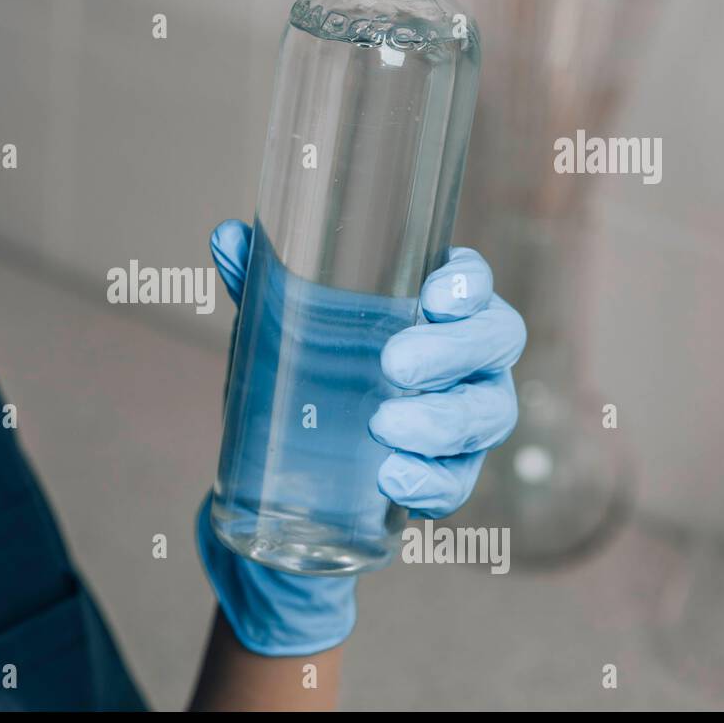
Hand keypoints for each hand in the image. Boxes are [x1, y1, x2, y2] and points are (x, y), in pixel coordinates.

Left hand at [196, 219, 524, 656]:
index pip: (474, 282)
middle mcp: (470, 354)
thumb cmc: (318, 358)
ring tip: (384, 428)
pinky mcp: (452, 471)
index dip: (469, 286)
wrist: (303, 451)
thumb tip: (227, 238)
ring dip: (442, 423)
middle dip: (452, 353)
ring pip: (488, 414)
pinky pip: (459, 481)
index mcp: (440, 304)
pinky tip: (394, 482)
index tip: (435, 297)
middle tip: (396, 365)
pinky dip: (432, 484)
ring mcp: (470, 413)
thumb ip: (264, 277)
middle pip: (496, 342)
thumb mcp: (289, 319)